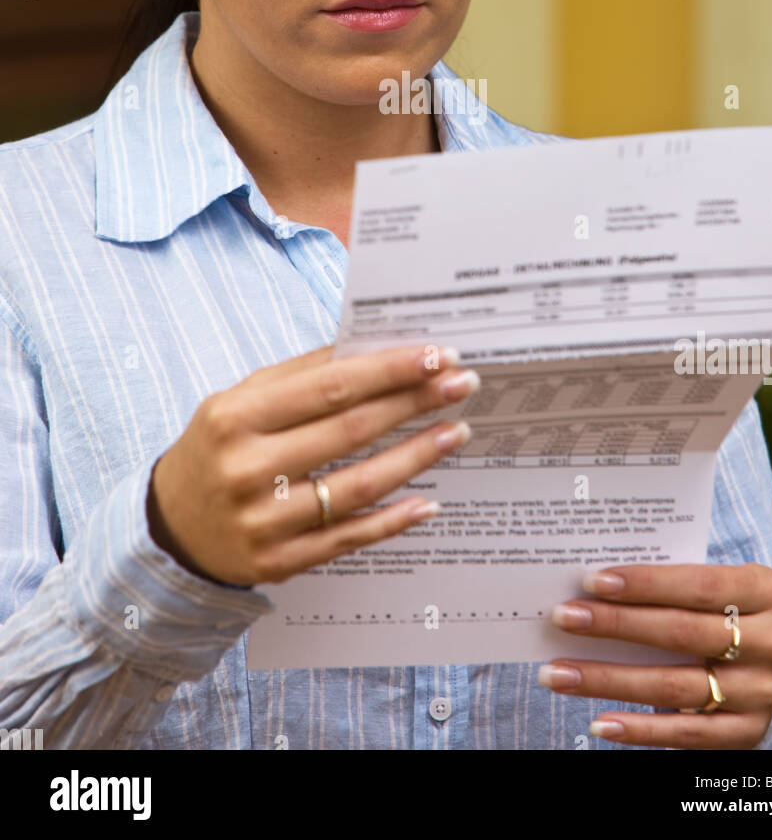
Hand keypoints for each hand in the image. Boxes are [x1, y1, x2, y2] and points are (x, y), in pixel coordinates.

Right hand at [147, 342, 474, 586]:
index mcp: (236, 416)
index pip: (330, 386)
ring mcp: (264, 521)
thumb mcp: (241, 400)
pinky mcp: (280, 561)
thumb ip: (302, 374)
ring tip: (457, 432)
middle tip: (463, 384)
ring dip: (416, 456)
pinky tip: (427, 500)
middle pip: (351, 430)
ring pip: (357, 485)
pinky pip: (348, 538)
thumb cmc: (218, 449)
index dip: (390, 370)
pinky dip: (392, 520)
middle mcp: (248, 469)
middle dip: (415, 403)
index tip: (437, 355)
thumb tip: (374, 348)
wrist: (171, 528)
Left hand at [538, 563, 771, 748]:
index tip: (593, 581)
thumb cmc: (717, 609)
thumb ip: (667, 583)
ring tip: (558, 673)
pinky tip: (599, 722)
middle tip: (562, 618)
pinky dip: (639, 729)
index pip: (698, 584)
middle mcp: (771, 641)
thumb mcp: (710, 587)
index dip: (644, 583)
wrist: (764, 661)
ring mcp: (761, 691)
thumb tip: (591, 588)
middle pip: (681, 633)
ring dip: (609, 679)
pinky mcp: (746, 732)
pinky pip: (685, 734)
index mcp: (764, 590)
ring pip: (675, 686)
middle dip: (616, 625)